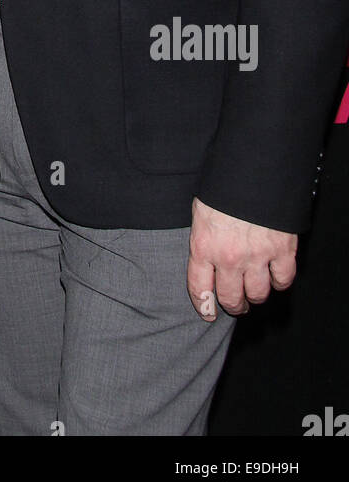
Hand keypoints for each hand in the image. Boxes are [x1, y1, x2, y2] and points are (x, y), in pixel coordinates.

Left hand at [187, 196, 297, 319]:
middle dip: (234, 305)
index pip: (199, 289)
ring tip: (255, 290)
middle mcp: (229, 257)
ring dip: (256, 295)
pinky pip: (283, 279)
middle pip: (231, 298)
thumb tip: (206, 259)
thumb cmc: (222, 187)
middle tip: (237, 303)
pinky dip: (279, 281)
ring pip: (258, 294)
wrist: (251, 170)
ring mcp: (257, 256)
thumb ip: (204, 239)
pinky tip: (274, 275)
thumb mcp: (200, 212)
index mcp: (204, 246)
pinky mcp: (282, 250)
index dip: (204, 305)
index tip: (208, 312)